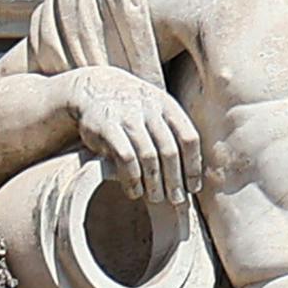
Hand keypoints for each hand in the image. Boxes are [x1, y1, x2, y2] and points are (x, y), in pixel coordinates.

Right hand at [64, 66, 197, 207]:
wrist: (93, 87)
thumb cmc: (133, 108)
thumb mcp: (156, 110)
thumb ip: (173, 133)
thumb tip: (194, 173)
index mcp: (167, 105)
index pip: (188, 138)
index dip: (193, 165)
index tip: (193, 187)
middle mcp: (149, 109)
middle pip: (169, 150)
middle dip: (174, 179)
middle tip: (176, 200)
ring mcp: (127, 117)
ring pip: (148, 156)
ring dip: (154, 182)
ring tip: (156, 198)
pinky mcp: (107, 127)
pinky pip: (125, 157)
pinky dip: (132, 179)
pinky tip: (134, 191)